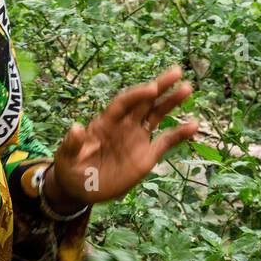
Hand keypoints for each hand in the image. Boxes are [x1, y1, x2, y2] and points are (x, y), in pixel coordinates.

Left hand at [42, 65, 199, 211]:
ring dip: (171, 103)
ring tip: (187, 89)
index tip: (151, 89)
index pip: (123, 103)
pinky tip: (194, 125)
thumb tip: (77, 128)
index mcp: (105, 122)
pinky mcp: (146, 156)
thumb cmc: (71, 168)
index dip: (136, 95)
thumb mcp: (67, 157)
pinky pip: (165, 142)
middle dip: (159, 87)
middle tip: (176, 72)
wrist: (81, 189)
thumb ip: (72, 144)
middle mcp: (124, 125)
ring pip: (156, 115)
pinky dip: (179, 134)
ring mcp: (136, 139)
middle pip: (143, 102)